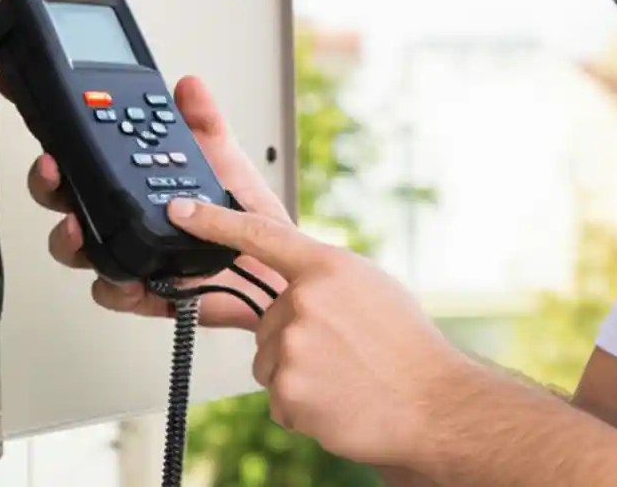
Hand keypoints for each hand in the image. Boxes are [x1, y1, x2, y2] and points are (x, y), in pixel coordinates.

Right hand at [0, 72, 289, 331]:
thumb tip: (189, 87)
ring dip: (68, 237)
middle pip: (63, 199)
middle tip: (54, 168)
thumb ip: (204, 123)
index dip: (54, 134)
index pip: (82, 155)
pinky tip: (127, 279)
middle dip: (48, 182)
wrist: (276, 268)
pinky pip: (116, 293)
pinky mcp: (145, 292)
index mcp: (133, 180)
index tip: (40, 109)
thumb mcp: (224, 161)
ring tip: (78, 227)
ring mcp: (129, 253)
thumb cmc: (246, 218)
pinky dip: (116, 288)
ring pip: (77, 247)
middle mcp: (122, 217)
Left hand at [165, 197, 473, 468]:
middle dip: (295, 339)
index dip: (213, 221)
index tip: (181, 210)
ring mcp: (293, 346)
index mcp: (327, 267)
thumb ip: (325, 278)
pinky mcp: (286, 391)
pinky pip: (278, 397)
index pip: (258, 234)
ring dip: (298, 374)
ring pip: (270, 360)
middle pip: (268, 321)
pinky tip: (338, 401)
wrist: (435, 405)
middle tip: (342, 353)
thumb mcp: (371, 287)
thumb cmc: (408, 348)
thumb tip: (296, 284)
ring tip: (344, 378)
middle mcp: (304, 301)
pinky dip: (303, 406)